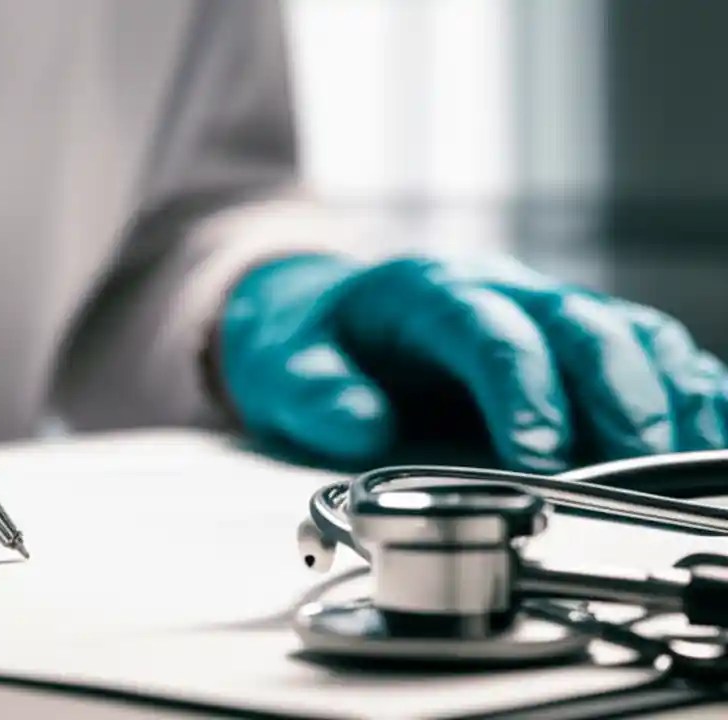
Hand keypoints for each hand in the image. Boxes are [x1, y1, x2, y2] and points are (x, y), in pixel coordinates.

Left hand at [218, 253, 727, 471]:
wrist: (328, 313)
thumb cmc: (311, 340)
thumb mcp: (281, 363)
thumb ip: (313, 390)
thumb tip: (361, 422)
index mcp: (428, 294)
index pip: (487, 331)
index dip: (520, 388)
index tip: (540, 451)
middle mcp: (502, 293)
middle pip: (578, 325)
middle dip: (617, 392)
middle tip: (641, 459)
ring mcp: (546, 313)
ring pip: (629, 334)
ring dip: (669, 394)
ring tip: (696, 459)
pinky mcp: (572, 344)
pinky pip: (647, 355)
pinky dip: (688, 391)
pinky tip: (711, 438)